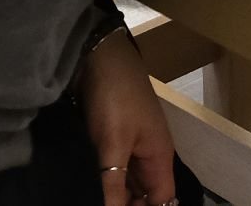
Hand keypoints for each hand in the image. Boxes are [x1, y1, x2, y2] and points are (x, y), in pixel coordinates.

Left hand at [78, 28, 177, 205]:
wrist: (100, 58)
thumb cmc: (115, 99)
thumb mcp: (113, 144)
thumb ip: (113, 184)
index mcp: (159, 156)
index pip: (162, 199)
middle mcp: (148, 155)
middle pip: (145, 194)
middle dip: (127, 205)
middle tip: (97, 205)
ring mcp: (129, 146)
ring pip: (127, 183)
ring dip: (114, 195)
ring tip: (88, 199)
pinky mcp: (111, 140)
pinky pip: (113, 170)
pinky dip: (104, 182)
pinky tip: (88, 188)